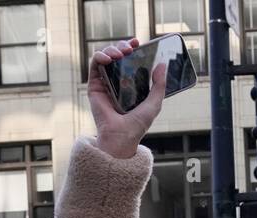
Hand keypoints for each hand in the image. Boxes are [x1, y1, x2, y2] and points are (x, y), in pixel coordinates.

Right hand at [87, 39, 167, 159]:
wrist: (121, 135)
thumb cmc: (138, 124)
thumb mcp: (154, 103)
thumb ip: (159, 85)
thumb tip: (162, 64)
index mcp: (131, 84)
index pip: (130, 61)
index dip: (133, 49)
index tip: (138, 43)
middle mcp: (117, 81)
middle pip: (117, 55)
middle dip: (122, 46)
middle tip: (130, 47)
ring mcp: (105, 82)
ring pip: (105, 56)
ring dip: (111, 49)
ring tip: (120, 53)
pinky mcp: (94, 85)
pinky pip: (94, 64)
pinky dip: (100, 56)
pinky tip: (108, 58)